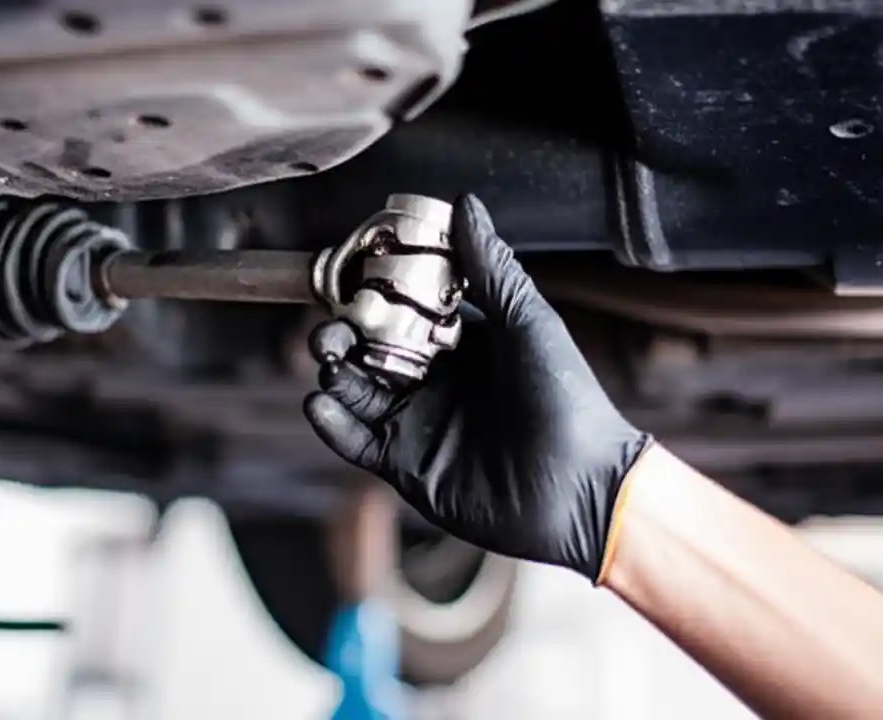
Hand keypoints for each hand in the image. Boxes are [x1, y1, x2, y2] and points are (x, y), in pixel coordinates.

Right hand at [304, 195, 650, 580]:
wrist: (580, 488)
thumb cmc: (566, 400)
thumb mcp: (528, 324)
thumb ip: (490, 269)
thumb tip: (463, 204)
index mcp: (463, 344)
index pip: (402, 312)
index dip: (373, 297)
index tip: (350, 280)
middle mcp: (435, 381)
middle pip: (368, 351)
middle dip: (340, 337)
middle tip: (328, 333)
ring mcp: (417, 424)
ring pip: (355, 392)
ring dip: (331, 375)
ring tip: (325, 364)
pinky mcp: (405, 466)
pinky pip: (355, 441)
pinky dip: (331, 423)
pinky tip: (318, 405)